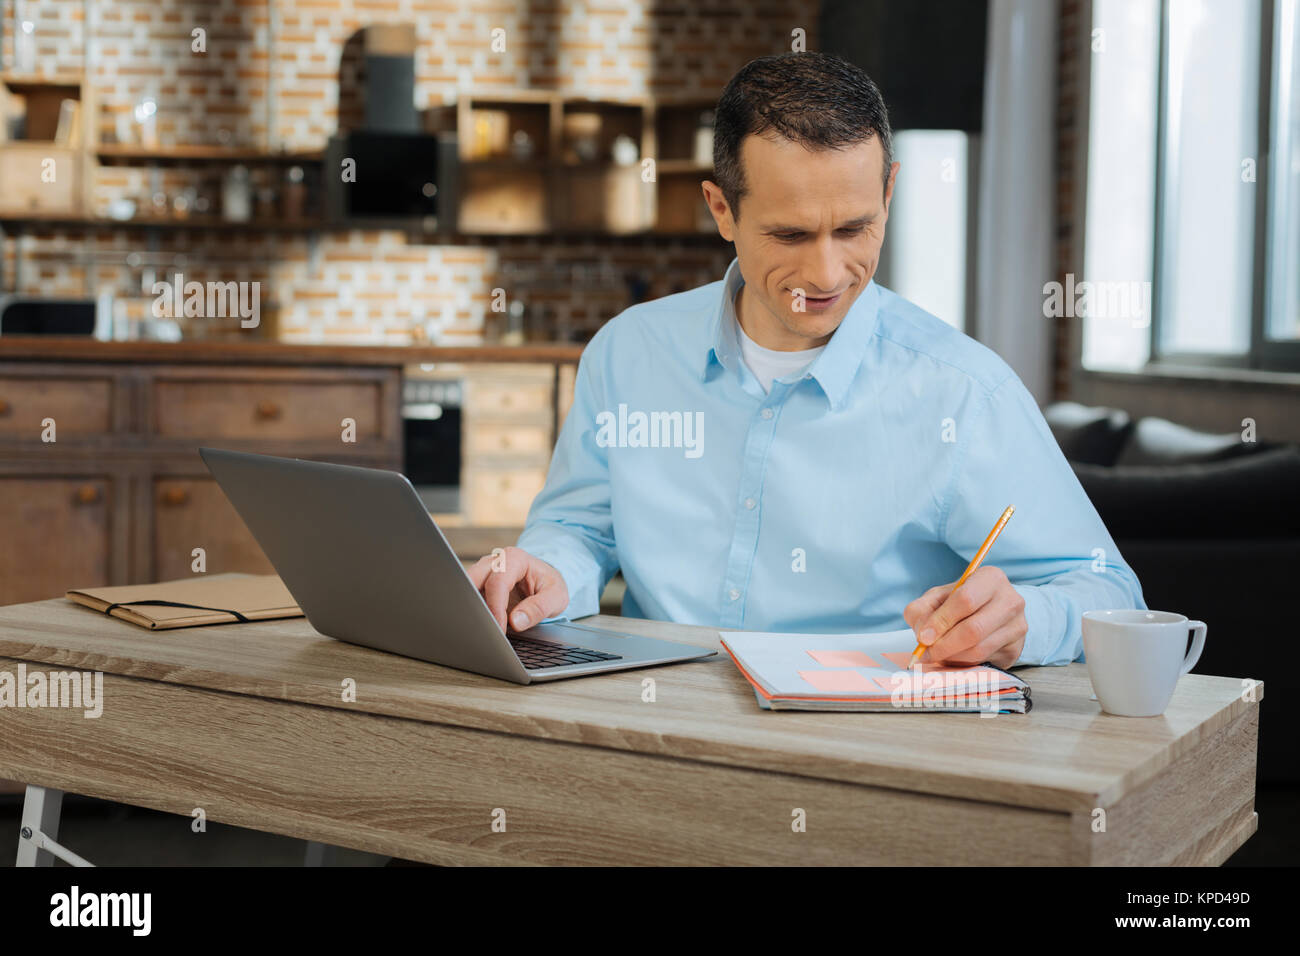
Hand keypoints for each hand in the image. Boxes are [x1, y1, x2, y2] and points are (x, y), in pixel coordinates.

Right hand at [467, 546, 568, 632]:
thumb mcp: (556, 597)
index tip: (499, 628)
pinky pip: (468, 594)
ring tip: (479, 628)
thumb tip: (516, 621)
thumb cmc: (549, 586)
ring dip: (470, 607)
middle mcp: (496, 561)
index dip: (495, 607)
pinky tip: (478, 622)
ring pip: (466, 586)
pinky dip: (471, 608)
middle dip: (475, 605)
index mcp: (515, 559)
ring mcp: (484, 571)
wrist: (545, 580)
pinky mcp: (478, 582)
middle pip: (473, 580)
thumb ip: (539, 608)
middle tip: (482, 629)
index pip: (498, 583)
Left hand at [902, 566, 1026, 668]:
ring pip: (979, 649)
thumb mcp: (938, 597)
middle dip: (944, 645)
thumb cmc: (961, 601)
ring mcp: (1017, 625)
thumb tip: (923, 635)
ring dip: (952, 656)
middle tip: (926, 653)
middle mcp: (1010, 600)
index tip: (923, 637)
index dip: (941, 621)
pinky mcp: (1016, 648)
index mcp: (990, 578)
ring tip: (937, 654)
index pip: (965, 600)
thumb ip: (922, 610)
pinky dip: (963, 663)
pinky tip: (954, 656)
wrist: (992, 611)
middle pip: (974, 629)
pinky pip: (985, 661)